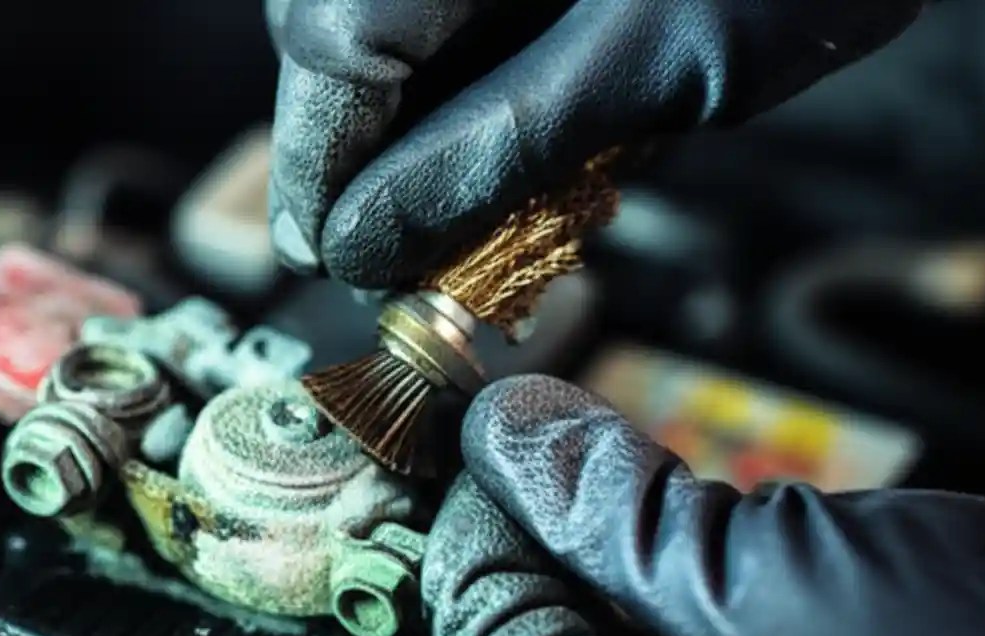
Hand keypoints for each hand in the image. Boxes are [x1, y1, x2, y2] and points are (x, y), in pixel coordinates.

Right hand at [265, 0, 923, 281]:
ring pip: (376, 20)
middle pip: (332, 24)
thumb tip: (369, 242)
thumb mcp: (664, 55)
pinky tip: (506, 137)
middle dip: (355, 147)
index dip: (319, 161)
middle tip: (391, 250)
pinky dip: (460, 84)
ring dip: (406, 122)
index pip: (333, 36)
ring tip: (457, 205)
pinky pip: (441, 14)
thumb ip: (502, 145)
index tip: (335, 261)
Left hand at [421, 375, 984, 635]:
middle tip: (537, 408)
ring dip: (600, 508)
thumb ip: (607, 514)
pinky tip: (666, 483)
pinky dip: (667, 530)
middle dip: (534, 505)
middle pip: (540, 614)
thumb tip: (506, 431)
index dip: (478, 513)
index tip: (490, 425)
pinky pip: (684, 599)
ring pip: (611, 598)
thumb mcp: (751, 587)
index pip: (483, 630)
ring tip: (595, 431)